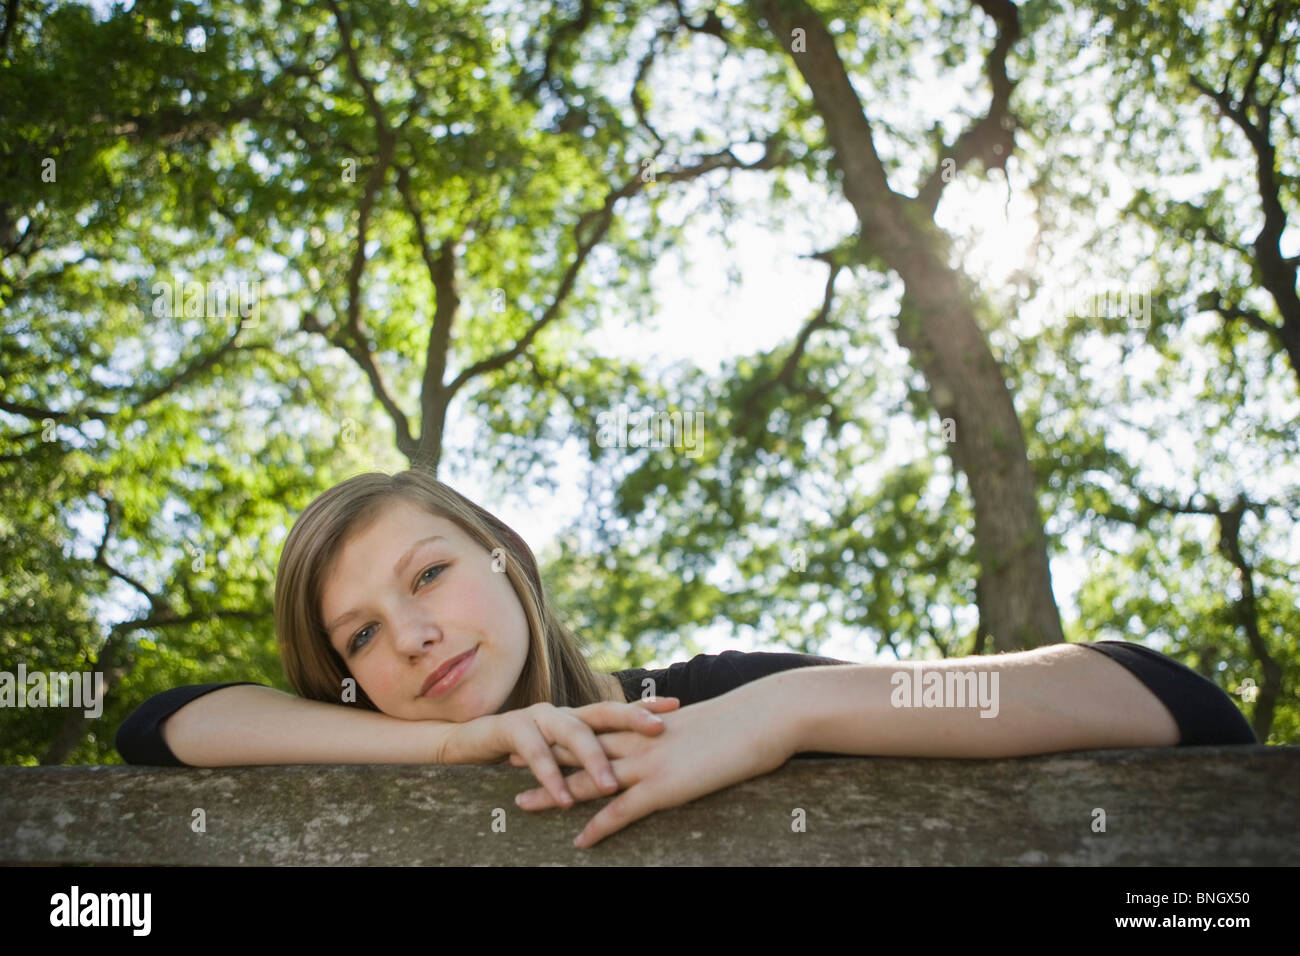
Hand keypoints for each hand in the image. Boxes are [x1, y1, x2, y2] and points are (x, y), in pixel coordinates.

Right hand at [438, 697, 680, 808]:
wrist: (468, 742)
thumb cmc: (522, 751)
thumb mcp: (559, 752)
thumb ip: (588, 753)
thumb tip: (633, 769)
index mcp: (579, 716)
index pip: (619, 708)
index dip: (647, 706)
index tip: (680, 707)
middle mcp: (564, 712)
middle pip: (603, 711)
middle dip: (632, 718)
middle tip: (659, 730)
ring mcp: (538, 718)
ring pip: (572, 733)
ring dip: (592, 760)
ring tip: (611, 786)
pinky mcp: (511, 730)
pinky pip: (536, 753)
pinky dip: (551, 777)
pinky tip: (564, 798)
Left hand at [512, 684, 795, 847]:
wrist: (763, 716)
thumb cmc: (743, 718)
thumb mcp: (702, 720)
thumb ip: (679, 729)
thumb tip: (676, 736)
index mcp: (646, 723)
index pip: (595, 726)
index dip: (562, 731)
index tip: (535, 732)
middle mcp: (639, 740)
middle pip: (578, 749)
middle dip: (542, 754)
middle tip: (506, 758)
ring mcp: (647, 763)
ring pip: (588, 780)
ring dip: (552, 793)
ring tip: (520, 804)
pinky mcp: (664, 787)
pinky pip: (621, 811)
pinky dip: (597, 827)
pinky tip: (578, 841)